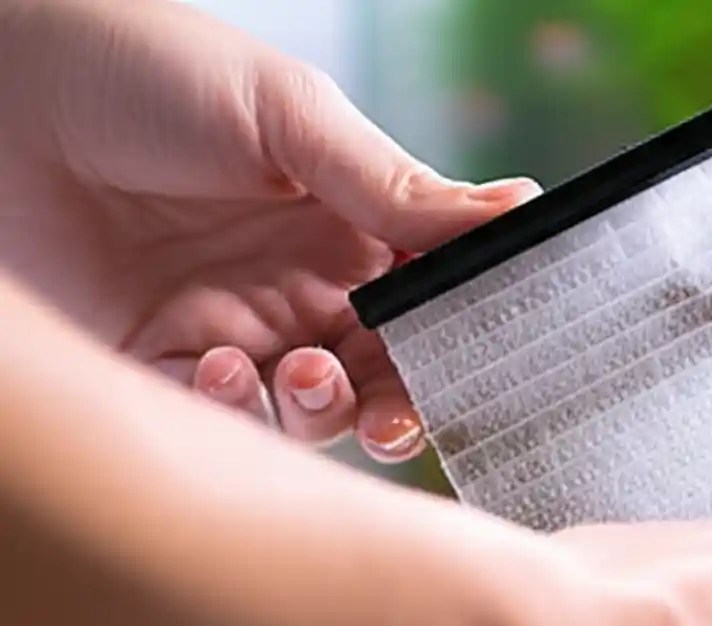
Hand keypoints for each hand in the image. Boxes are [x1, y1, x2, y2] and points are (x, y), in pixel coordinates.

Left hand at [0, 0, 535, 460]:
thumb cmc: (147, 71)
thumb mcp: (289, 116)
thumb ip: (396, 183)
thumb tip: (519, 208)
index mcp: (350, 223)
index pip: (432, 300)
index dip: (460, 338)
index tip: (476, 359)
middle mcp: (302, 284)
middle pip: (386, 372)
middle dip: (403, 403)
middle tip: (394, 410)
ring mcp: (236, 327)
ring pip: (316, 412)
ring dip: (324, 408)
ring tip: (298, 367)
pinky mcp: (161, 365)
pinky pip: (226, 423)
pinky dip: (238, 415)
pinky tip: (221, 369)